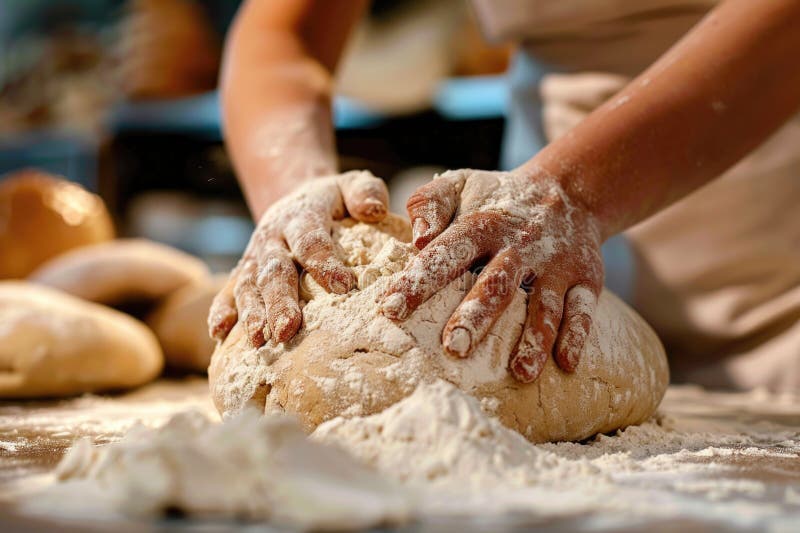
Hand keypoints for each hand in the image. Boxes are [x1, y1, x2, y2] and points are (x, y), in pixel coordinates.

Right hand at [209, 170, 388, 345]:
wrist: (298, 196)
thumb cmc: (335, 199)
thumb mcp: (352, 185)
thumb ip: (366, 192)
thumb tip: (375, 209)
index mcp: (301, 215)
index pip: (311, 239)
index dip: (324, 262)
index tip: (342, 286)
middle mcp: (273, 236)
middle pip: (275, 270)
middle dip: (280, 301)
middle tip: (289, 329)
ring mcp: (255, 255)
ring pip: (249, 285)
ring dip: (252, 313)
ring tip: (260, 339)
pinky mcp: (243, 270)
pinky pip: (228, 290)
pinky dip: (221, 311)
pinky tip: (219, 335)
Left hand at [379, 168, 603, 382]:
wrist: (567, 190)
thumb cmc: (497, 200)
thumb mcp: (459, 185)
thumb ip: (429, 204)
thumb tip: (417, 239)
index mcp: (482, 225)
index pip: (446, 253)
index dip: (418, 281)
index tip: (391, 310)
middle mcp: (520, 246)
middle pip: (498, 283)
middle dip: (476, 316)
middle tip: (453, 348)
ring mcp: (556, 264)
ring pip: (544, 304)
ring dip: (534, 338)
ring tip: (520, 373)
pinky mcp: (586, 278)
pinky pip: (584, 309)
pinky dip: (577, 335)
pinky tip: (565, 364)